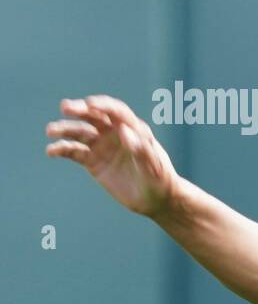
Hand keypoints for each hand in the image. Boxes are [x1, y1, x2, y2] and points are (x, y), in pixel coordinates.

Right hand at [45, 96, 181, 218]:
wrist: (156, 200)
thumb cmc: (161, 179)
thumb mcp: (154, 165)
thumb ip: (140, 148)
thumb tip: (123, 130)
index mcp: (134, 129)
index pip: (116, 111)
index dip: (103, 105)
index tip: (89, 103)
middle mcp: (115, 134)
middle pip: (94, 116)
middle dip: (79, 110)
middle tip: (65, 107)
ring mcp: (102, 147)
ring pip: (80, 132)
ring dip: (65, 129)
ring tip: (50, 131)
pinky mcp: (93, 162)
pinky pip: (74, 151)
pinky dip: (62, 149)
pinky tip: (51, 151)